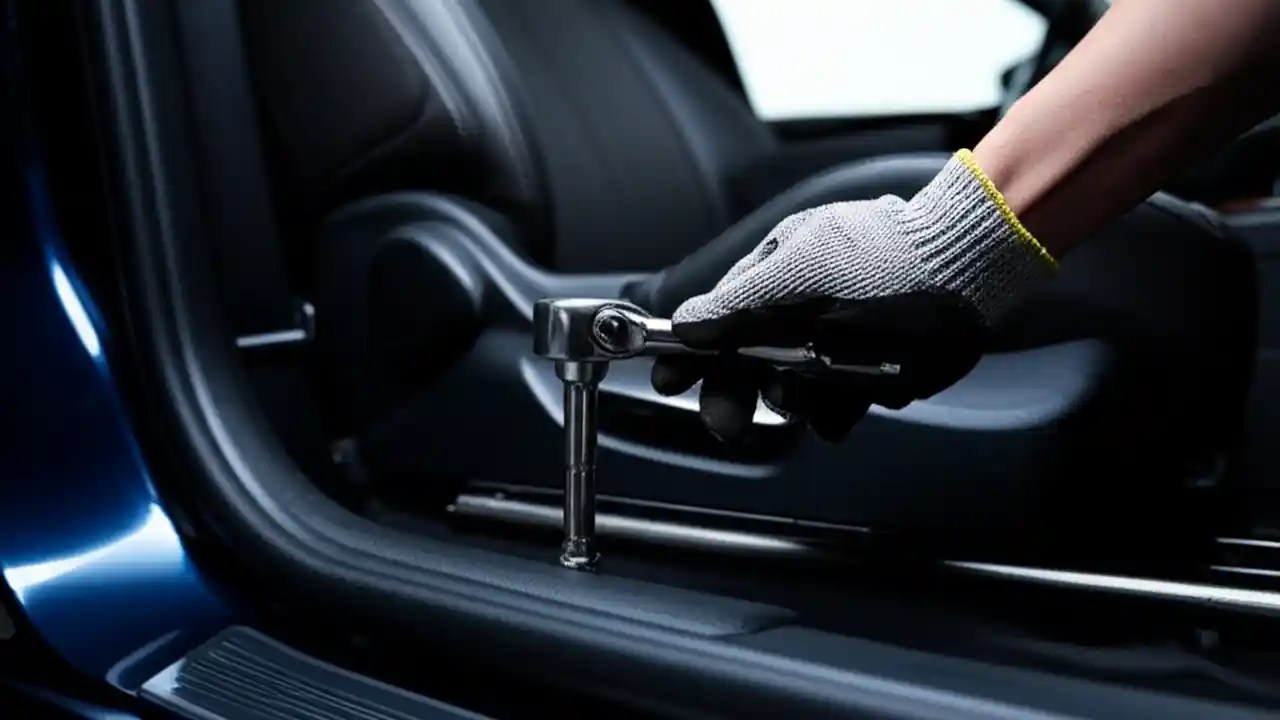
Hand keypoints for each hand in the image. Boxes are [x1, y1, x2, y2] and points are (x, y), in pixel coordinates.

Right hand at [650, 151, 1056, 442]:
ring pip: (788, 391)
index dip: (689, 353)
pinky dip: (833, 415)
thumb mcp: (800, 275)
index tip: (669, 382)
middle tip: (728, 423)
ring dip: (789, 403)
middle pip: (746, 364)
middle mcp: (800, 310)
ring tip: (803, 399)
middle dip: (734, 394)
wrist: (968, 276)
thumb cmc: (884, 261)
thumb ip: (738, 305)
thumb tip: (684, 324)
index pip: (717, 319)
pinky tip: (842, 410)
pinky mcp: (867, 374)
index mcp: (776, 273)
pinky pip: (834, 407)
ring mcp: (833, 344)